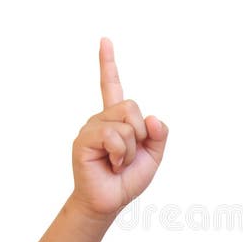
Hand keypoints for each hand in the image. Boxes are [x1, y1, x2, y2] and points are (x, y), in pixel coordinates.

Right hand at [69, 38, 168, 218]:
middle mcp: (101, 119)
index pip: (111, 86)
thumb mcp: (154, 156)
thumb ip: (159, 135)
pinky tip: (111, 165)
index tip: (104, 40)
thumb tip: (153, 118)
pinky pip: (114, 136)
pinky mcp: (84, 140)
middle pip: (132, 107)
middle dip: (140, 134)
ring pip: (126, 124)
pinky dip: (121, 154)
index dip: (108, 63)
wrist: (110, 201)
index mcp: (116, 119)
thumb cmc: (127, 179)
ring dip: (130, 150)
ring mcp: (91, 128)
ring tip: (118, 163)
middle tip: (128, 155)